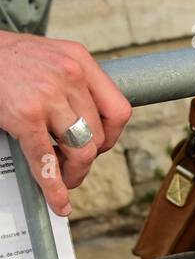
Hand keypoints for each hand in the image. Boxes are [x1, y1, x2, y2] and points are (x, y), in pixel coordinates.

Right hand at [0, 32, 131, 216]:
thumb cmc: (4, 59)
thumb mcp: (49, 59)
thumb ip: (72, 85)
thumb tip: (90, 126)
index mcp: (79, 60)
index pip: (118, 111)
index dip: (111, 137)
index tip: (98, 146)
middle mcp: (69, 74)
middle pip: (98, 136)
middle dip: (86, 158)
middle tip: (71, 165)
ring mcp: (48, 95)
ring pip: (82, 152)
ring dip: (74, 173)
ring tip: (63, 177)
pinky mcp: (26, 115)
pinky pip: (47, 160)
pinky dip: (54, 187)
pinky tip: (57, 200)